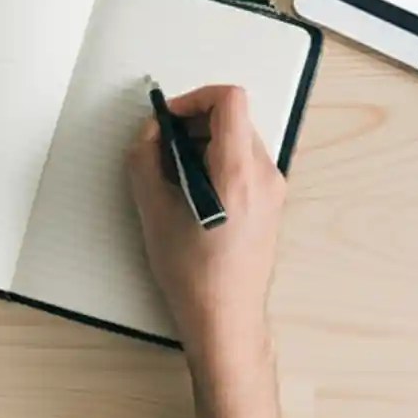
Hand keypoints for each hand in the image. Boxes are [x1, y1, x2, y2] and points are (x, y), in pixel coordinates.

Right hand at [126, 85, 285, 352]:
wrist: (226, 318)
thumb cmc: (194, 275)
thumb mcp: (154, 212)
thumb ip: (145, 160)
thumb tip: (149, 133)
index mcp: (237, 172)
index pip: (228, 99)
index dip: (193, 98)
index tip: (168, 119)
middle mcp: (263, 174)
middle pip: (232, 118)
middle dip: (193, 123)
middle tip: (163, 149)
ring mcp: (272, 188)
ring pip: (238, 139)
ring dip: (204, 143)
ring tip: (175, 176)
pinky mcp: (271, 202)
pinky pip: (244, 162)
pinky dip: (217, 162)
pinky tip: (194, 193)